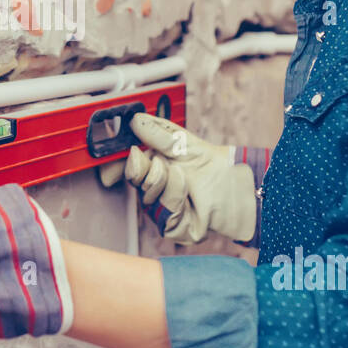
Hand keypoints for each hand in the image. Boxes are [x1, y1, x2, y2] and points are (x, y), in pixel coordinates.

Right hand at [98, 113, 265, 245]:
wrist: (235, 186)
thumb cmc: (211, 164)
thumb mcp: (182, 143)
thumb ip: (158, 133)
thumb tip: (135, 120)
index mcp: (150, 167)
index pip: (122, 168)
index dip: (112, 167)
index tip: (112, 162)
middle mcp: (152, 189)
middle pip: (132, 181)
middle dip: (144, 169)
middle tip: (159, 162)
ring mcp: (161, 209)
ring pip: (147, 197)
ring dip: (165, 182)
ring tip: (182, 174)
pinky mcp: (173, 227)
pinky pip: (163, 214)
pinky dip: (175, 197)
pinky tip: (187, 192)